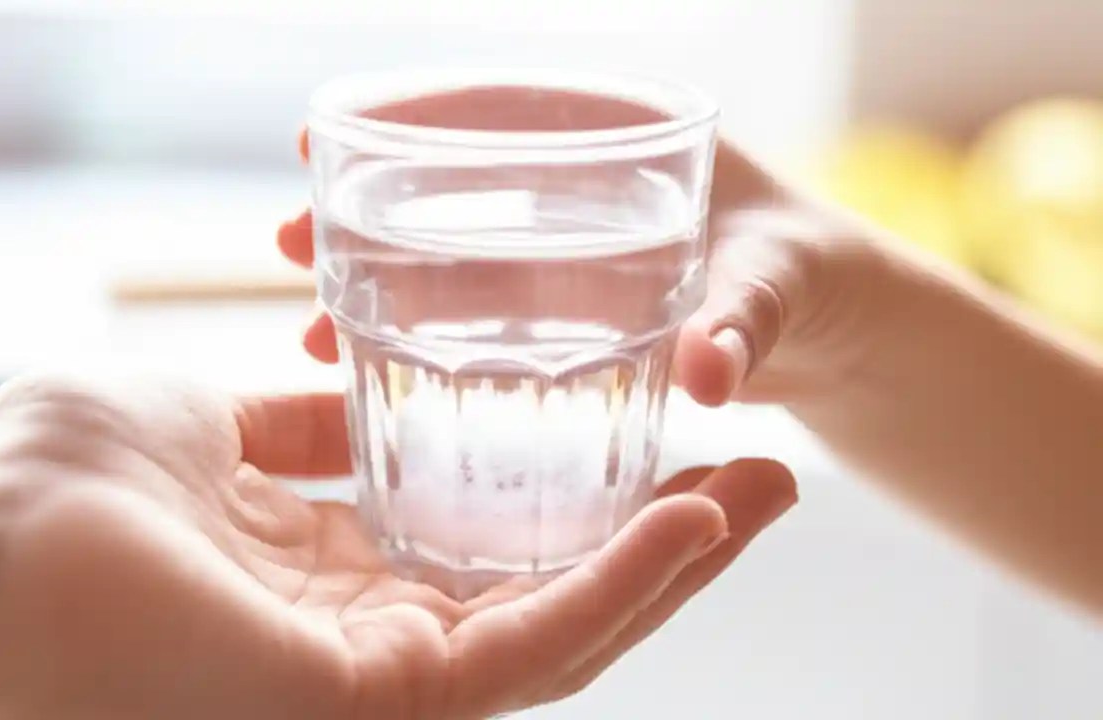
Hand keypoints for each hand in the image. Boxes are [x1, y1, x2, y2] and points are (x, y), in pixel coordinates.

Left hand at [0, 374, 790, 719]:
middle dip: (656, 539)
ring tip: (762, 490)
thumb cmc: (65, 483)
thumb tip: (355, 405)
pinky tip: (694, 521)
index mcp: (318, 576)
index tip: (644, 436)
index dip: (565, 500)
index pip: (475, 547)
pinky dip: (622, 584)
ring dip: (671, 562)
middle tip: (754, 473)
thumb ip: (298, 433)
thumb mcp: (211, 429)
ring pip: (564, 630)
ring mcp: (382, 684)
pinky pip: (533, 648)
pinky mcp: (388, 703)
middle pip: (544, 593)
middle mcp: (363, 641)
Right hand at [278, 128, 880, 408]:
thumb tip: (709, 375)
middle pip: (445, 187)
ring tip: (310, 322)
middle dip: (361, 211)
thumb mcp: (783, 283)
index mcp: (621, 138)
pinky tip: (368, 368)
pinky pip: (476, 313)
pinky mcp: (563, 313)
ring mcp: (564, 255)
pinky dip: (421, 335)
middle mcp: (576, 190)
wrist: (838, 331)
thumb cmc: (816, 276)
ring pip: (446, 254)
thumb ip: (744, 320)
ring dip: (373, 281)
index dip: (401, 118)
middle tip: (287, 239)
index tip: (322, 135)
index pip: (495, 107)